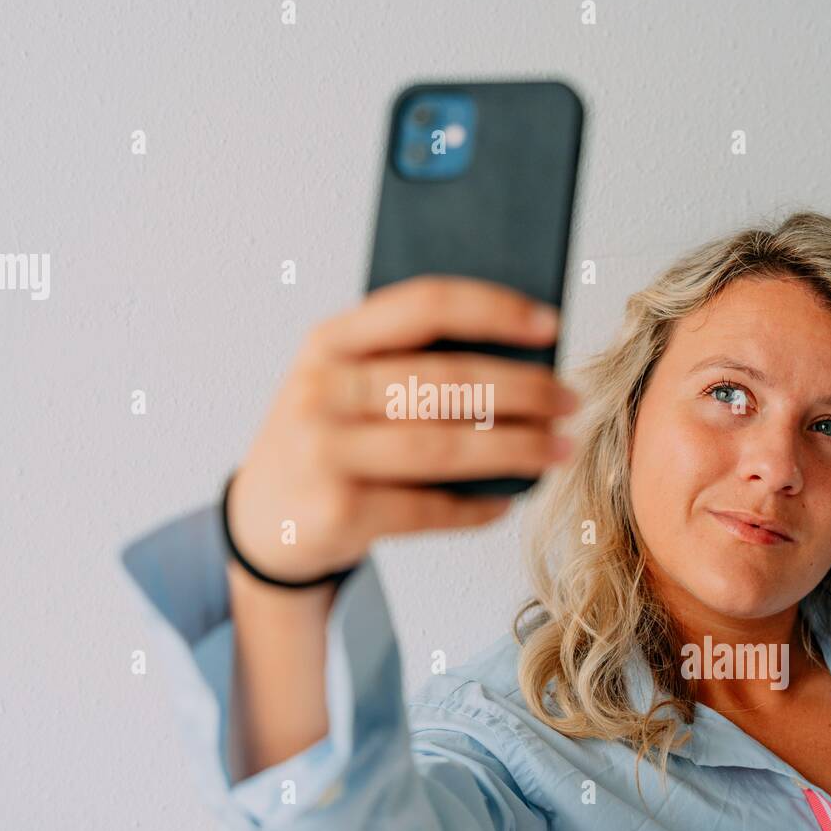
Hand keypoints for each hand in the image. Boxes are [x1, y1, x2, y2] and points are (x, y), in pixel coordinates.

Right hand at [225, 274, 577, 580]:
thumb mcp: (342, 384)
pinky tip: (505, 501)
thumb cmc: (324, 440)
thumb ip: (404, 362)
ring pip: (445, 446)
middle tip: (569, 399)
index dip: (495, 310)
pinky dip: (476, 508)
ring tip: (559, 449)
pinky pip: (429, 508)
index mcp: (329, 341)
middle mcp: (321, 390)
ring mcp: (324, 453)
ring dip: (516, 449)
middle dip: (524, 390)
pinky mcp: (337, 512)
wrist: (260, 524)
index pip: (424, 306)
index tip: (550, 325)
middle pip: (446, 380)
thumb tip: (519, 358)